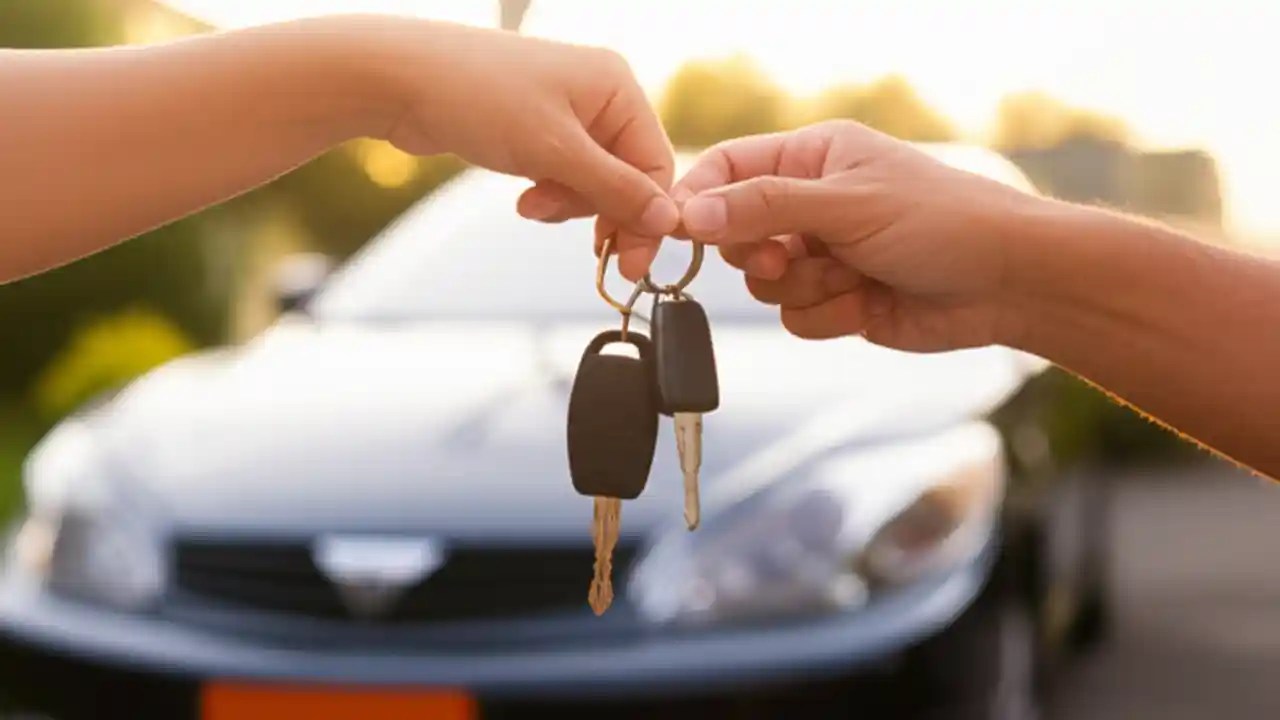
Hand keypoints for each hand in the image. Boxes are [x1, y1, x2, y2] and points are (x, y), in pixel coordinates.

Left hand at [362, 18, 676, 279]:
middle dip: (596, 209)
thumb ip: (615, 190)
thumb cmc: (476, 98)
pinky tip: (524, 198)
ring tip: (531, 205)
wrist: (398, 80)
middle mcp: (597, 95)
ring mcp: (566, 112)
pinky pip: (563, 176)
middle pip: (626, 176)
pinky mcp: (536, 129)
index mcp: (616, 85)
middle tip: (578, 240)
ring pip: (592, 182)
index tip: (629, 264)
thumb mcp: (555, 152)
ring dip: (566, 205)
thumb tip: (668, 221)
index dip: (645, 219)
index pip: (655, 165)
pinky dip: (548, 194)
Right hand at [671, 120, 1037, 351]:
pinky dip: (827, 314)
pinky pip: (794, 316)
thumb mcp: (846, 203)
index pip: (727, 168)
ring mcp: (823, 253)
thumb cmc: (942, 222)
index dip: (698, 199)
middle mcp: (811, 202)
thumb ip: (765, 206)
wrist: (1006, 284)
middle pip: (735, 233)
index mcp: (812, 157)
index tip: (680, 232)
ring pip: (763, 283)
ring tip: (854, 275)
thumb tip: (690, 213)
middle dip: (762, 252)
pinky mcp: (837, 299)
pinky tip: (869, 302)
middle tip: (792, 253)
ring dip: (805, 287)